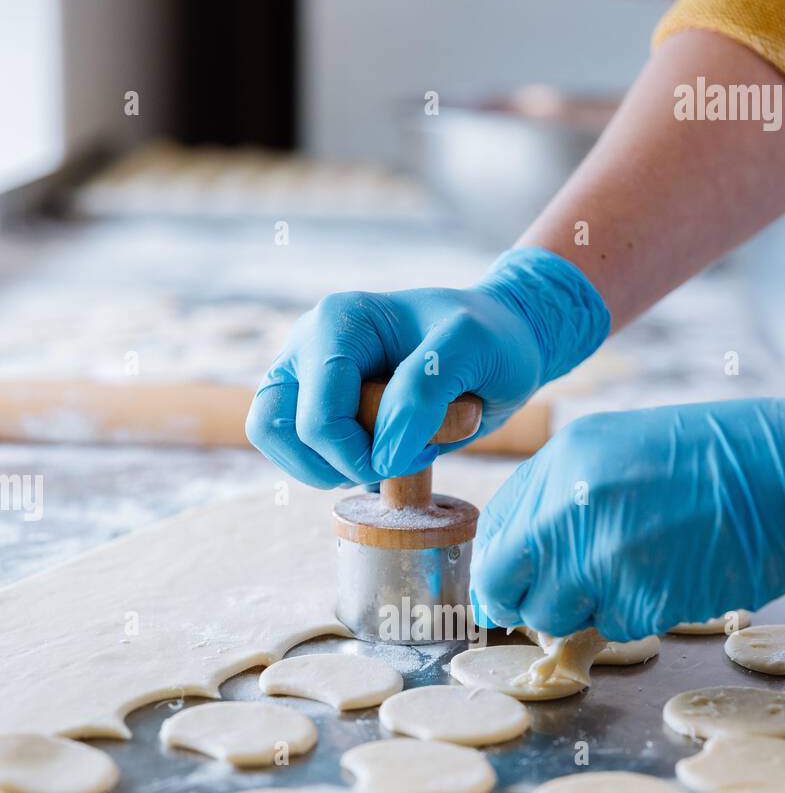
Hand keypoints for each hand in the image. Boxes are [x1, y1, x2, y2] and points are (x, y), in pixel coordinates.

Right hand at [244, 247, 609, 487]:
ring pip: (276, 442)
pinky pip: (295, 450)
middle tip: (392, 462)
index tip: (414, 454)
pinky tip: (378, 457)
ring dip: (327, 470)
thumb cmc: (490, 340)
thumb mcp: (473, 350)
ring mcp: (305, 374)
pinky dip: (331, 469)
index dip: (357, 456)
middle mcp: (309, 345)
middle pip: (277, 430)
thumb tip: (381, 455)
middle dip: (334, 464)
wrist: (500, 342)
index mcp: (337, 323)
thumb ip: (424, 393)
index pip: (317, 417)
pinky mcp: (311, 401)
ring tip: (384, 459)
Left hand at [471, 396, 784, 640]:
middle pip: (503, 581)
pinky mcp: (639, 598)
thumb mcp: (622, 449)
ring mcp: (601, 555)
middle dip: (520, 601)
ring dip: (580, 612)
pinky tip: (667, 581)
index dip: (498, 566)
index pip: (493, 531)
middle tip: (552, 603)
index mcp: (562, 460)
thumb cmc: (721, 459)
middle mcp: (569, 506)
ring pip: (552, 615)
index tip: (507, 583)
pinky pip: (609, 627)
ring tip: (630, 578)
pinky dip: (631, 618)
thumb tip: (522, 551)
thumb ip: (564, 495)